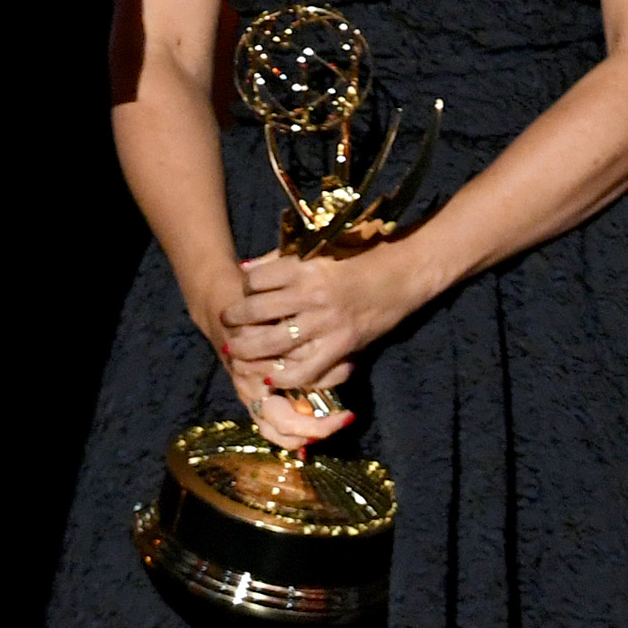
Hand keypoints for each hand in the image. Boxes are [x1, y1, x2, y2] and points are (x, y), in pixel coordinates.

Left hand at [218, 243, 437, 448]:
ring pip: (274, 342)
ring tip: (235, 351)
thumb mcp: (320, 250)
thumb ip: (285, 260)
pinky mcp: (342, 345)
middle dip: (235, 318)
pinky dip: (285, 376)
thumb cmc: (361, 256)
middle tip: (225, 322)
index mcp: (304, 267)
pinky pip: (305, 369)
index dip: (243, 287)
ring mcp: (326, 323)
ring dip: (249, 349)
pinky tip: (270, 377)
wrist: (403, 273)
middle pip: (257, 311)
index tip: (239, 292)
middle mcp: (311, 295)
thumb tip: (249, 269)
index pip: (257, 280)